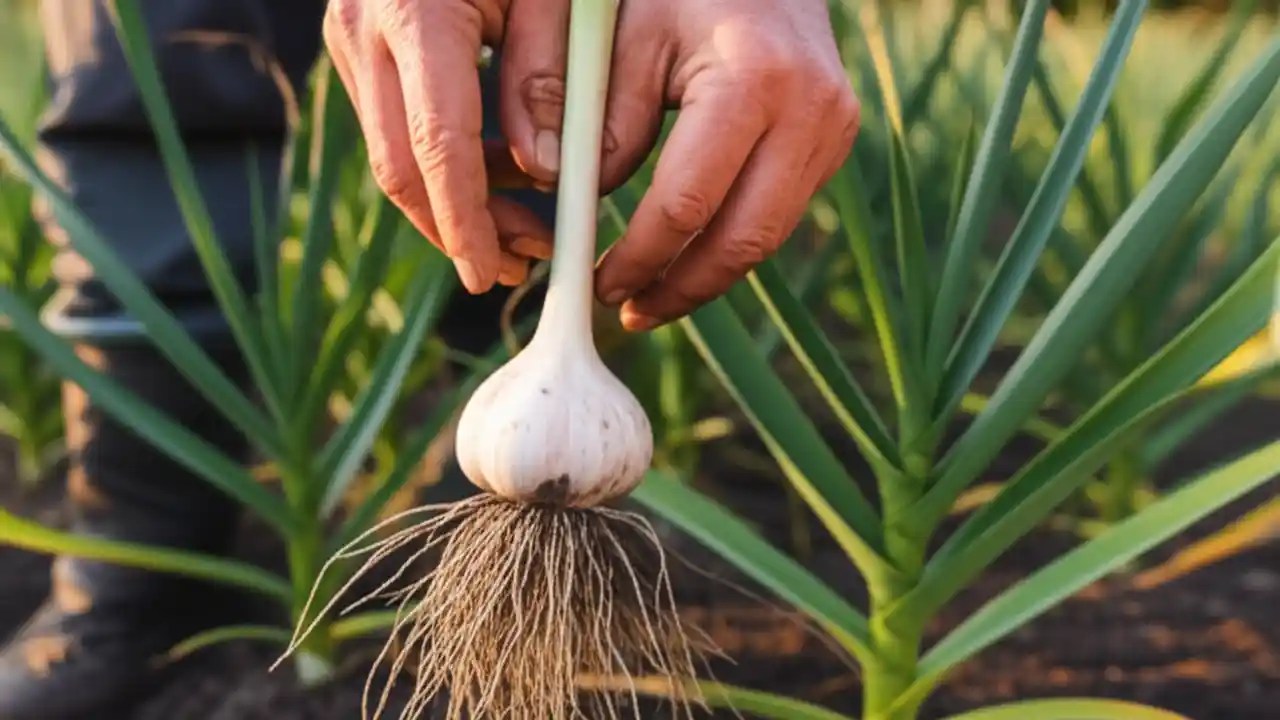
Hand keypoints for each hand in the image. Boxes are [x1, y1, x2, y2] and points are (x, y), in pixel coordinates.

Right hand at [323, 0, 554, 291]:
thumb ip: (551, 75)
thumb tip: (543, 172)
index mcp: (416, 11)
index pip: (438, 148)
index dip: (467, 222)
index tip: (495, 269)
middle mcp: (365, 29)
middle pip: (402, 168)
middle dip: (461, 230)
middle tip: (522, 265)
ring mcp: (351, 39)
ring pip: (394, 158)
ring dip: (454, 208)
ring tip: (523, 233)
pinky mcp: (358, 48)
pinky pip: (397, 130)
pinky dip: (445, 168)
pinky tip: (498, 181)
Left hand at [584, 0, 860, 329]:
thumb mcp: (618, 33)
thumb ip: (591, 116)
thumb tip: (572, 200)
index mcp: (752, 78)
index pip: (687, 202)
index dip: (639, 256)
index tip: (596, 281)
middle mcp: (810, 109)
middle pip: (742, 239)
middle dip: (680, 287)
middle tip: (626, 311)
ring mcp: (834, 128)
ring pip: (768, 238)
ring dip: (707, 277)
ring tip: (650, 298)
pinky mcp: (835, 140)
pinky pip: (780, 213)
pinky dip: (731, 243)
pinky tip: (686, 256)